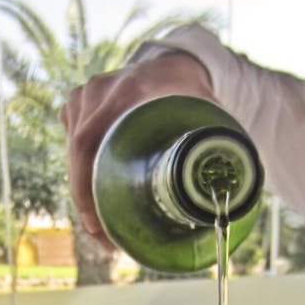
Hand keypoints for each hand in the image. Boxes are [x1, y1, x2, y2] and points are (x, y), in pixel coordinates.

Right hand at [61, 51, 215, 245]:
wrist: (174, 62)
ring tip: (104, 233)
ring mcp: (84, 98)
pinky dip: (83, 179)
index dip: (85, 188)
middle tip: (107, 241)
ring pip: (74, 156)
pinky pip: (73, 149)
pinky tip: (97, 206)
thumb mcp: (208, 112)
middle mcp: (99, 91)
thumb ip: (219, 145)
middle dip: (87, 205)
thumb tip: (231, 190)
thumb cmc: (192, 91)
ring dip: (84, 196)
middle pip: (79, 155)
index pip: (88, 142)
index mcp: (129, 89)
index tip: (96, 225)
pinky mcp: (78, 108)